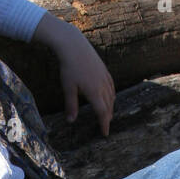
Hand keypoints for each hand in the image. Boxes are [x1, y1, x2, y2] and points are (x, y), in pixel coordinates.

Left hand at [32, 12, 115, 135]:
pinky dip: (111, 94)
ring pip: (111, 96)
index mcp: (94, 92)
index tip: (105, 133)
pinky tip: (109, 96)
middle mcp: (102, 86)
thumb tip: (71, 121)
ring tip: (107, 114)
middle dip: (107, 117)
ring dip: (110, 107)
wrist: (74, 45)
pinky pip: (111, 86)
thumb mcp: (68, 88)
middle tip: (105, 125)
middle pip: (108, 106)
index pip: (102, 112)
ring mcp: (104, 77)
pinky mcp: (104, 70)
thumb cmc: (69, 67)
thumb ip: (71, 105)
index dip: (104, 124)